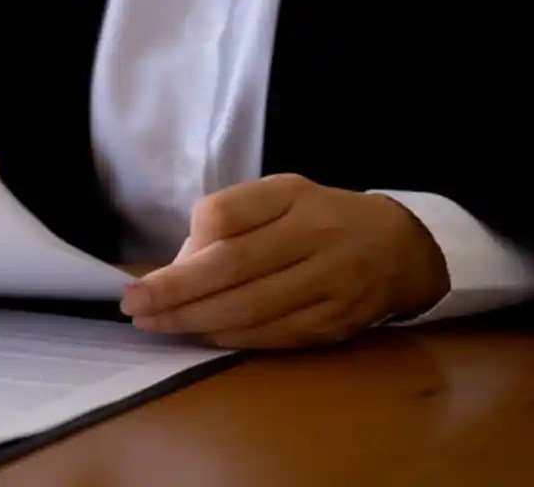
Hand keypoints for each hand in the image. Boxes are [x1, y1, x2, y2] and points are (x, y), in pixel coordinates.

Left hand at [119, 174, 449, 348]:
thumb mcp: (278, 197)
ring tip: (156, 324)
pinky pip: (275, 334)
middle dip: (175, 292)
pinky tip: (202, 337)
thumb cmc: (319, 218)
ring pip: (251, 307)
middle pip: (232, 267)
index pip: (225, 215)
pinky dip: (232, 338)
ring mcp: (331, 281)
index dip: (183, 245)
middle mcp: (315, 235)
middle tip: (134, 306)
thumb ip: (229, 219)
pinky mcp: (338, 321)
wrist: (400, 247)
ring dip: (195, 321)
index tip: (147, 273)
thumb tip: (178, 265)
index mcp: (292, 196)